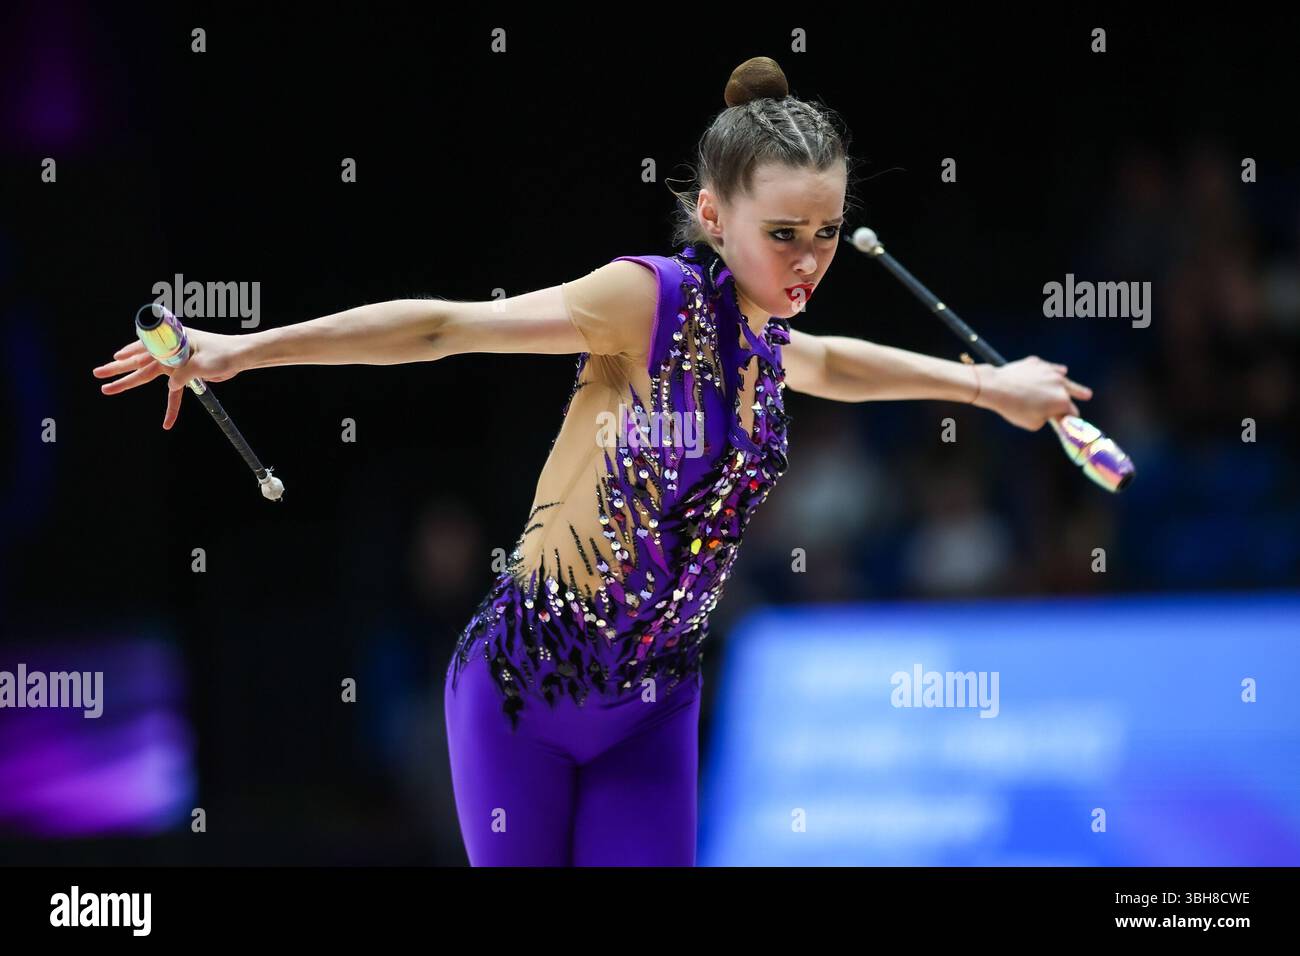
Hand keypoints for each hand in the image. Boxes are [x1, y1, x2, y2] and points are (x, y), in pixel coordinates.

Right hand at [92, 327, 246, 429]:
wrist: (241, 356)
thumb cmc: (224, 353)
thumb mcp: (203, 364)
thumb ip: (184, 374)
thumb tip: (170, 385)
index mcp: (173, 342)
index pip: (146, 347)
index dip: (130, 353)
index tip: (117, 357)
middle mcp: (170, 351)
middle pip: (139, 361)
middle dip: (118, 368)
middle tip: (97, 373)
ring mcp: (176, 362)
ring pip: (148, 375)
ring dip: (130, 382)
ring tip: (107, 388)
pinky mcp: (184, 374)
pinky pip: (174, 393)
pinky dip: (172, 407)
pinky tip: (167, 423)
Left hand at [976, 355, 1092, 430]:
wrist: (996, 387)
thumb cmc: (1015, 408)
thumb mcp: (1034, 423)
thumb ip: (1047, 419)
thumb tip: (1049, 413)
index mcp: (1062, 401)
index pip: (1072, 413)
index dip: (1071, 419)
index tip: (1070, 421)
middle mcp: (1060, 383)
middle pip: (1074, 390)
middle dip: (1080, 394)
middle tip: (1087, 395)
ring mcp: (1049, 371)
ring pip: (1062, 376)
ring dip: (1065, 380)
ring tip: (1067, 378)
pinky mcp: (1036, 363)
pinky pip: (1048, 367)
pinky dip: (1052, 371)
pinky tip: (1058, 371)